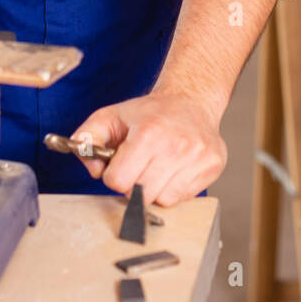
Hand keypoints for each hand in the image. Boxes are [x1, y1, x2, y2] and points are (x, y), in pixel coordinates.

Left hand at [70, 92, 226, 206]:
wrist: (191, 100)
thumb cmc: (149, 113)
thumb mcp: (111, 116)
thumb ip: (88, 136)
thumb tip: (91, 165)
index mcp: (149, 132)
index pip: (119, 182)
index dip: (115, 175)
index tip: (122, 163)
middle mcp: (177, 145)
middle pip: (140, 195)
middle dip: (134, 184)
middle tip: (140, 165)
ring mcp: (198, 157)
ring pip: (162, 201)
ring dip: (155, 189)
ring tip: (158, 166)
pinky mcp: (213, 166)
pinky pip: (183, 198)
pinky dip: (174, 188)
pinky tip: (174, 169)